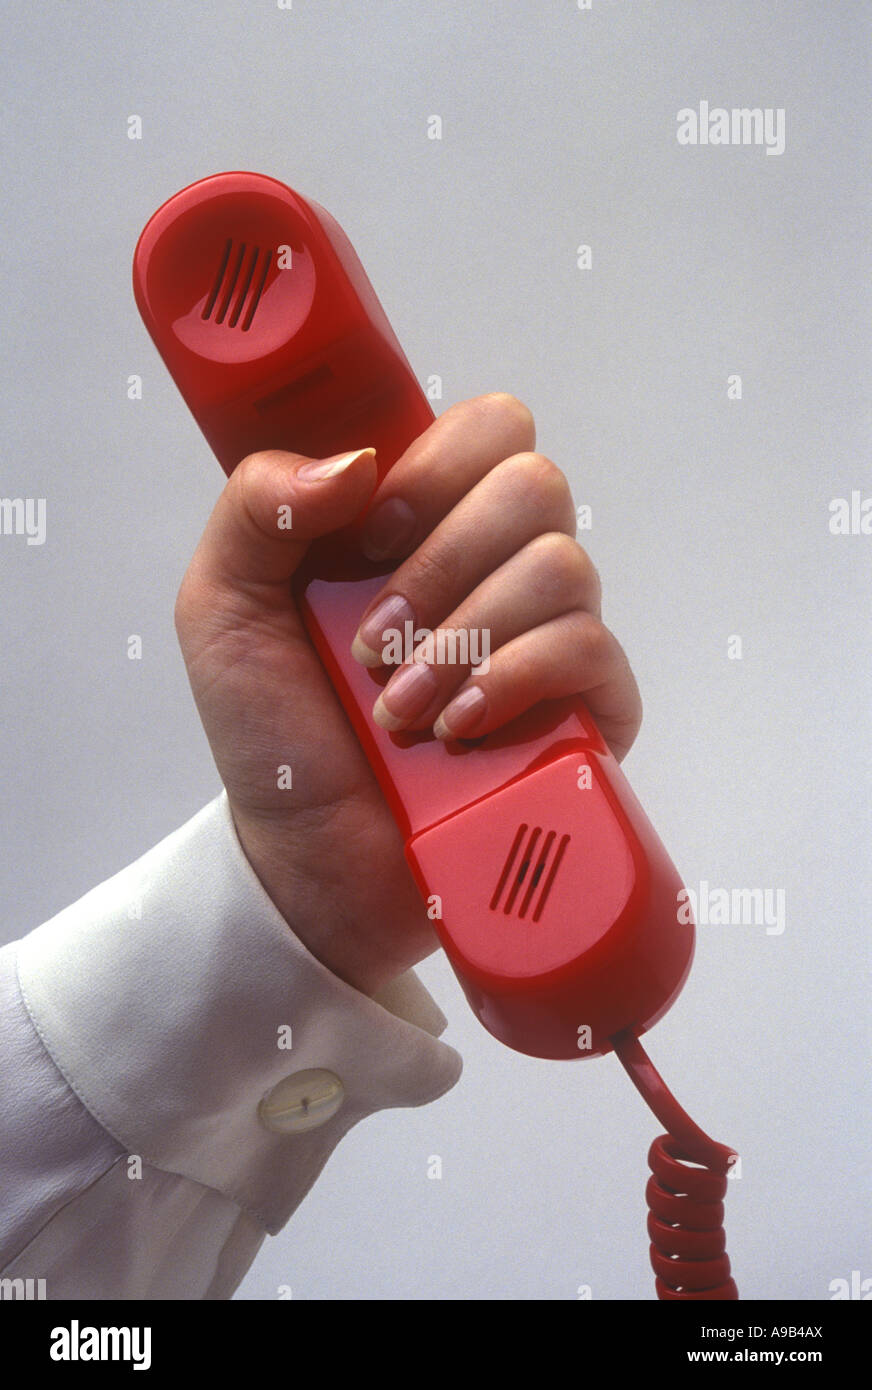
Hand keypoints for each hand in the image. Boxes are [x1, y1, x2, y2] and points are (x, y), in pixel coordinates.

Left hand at [174, 394, 641, 995]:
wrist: (309, 862)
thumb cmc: (275, 735)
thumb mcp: (222, 608)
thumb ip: (257, 507)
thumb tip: (356, 459)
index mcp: (420, 526)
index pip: (487, 431)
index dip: (438, 468)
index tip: (374, 535)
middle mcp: (493, 569)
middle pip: (535, 485)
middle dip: (445, 563)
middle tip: (377, 640)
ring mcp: (545, 638)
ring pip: (564, 566)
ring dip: (468, 635)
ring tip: (402, 708)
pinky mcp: (585, 711)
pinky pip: (593, 649)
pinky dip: (517, 678)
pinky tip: (460, 728)